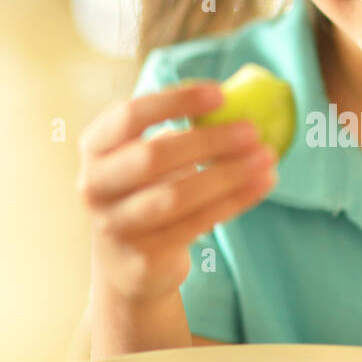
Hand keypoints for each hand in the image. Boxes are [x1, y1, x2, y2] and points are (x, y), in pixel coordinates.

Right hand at [76, 82, 276, 303]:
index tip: (219, 94)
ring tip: (267, 158)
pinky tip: (262, 184)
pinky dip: (235, 201)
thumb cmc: (145, 195)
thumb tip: (237, 106)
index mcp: (95, 149)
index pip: (130, 115)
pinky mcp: (142, 257)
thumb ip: (178, 133)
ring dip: (228, 174)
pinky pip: (196, 223)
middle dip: (209, 141)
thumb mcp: (148, 160)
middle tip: (252, 130)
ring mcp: (115, 225)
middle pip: (154, 156)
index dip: (174, 101)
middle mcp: (94, 186)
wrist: (127, 268)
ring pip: (177, 195)